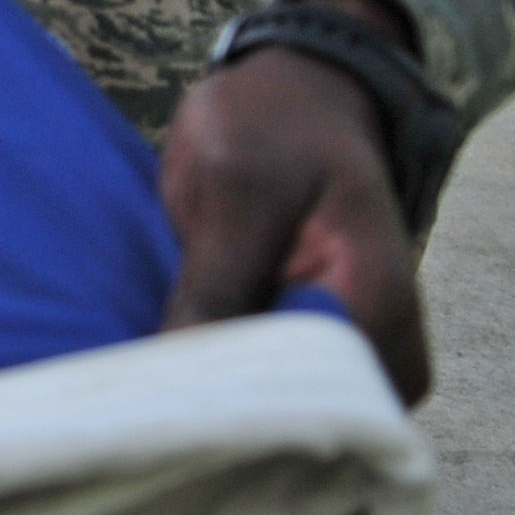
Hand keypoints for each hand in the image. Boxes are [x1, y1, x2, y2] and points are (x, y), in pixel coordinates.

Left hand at [159, 0, 433, 404]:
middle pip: (300, 424)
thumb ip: (215, 287)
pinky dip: (222, 390)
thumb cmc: (272, 123)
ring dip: (215, 407)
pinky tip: (164, 382)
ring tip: (137, 396)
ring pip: (285, 418)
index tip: (151, 410)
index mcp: (375, 307)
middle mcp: (385, 354)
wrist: (301, 90)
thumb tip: (179, 384)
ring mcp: (358, 361)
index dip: (228, 416)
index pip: (310, 403)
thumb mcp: (233, 188)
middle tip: (129, 405)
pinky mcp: (322, 356)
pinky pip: (274, 394)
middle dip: (217, 419)